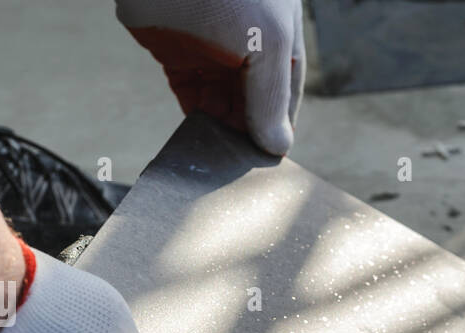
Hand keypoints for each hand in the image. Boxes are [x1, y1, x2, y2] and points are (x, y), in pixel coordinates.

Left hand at [116, 0, 304, 154]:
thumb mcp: (268, 41)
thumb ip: (273, 96)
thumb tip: (278, 145)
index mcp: (279, 35)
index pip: (286, 92)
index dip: (280, 125)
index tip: (270, 160)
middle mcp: (248, 45)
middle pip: (255, 102)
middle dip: (251, 132)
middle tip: (244, 165)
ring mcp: (212, 50)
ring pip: (224, 104)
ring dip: (224, 131)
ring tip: (222, 157)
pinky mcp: (177, 56)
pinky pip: (192, 97)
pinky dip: (197, 121)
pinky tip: (200, 140)